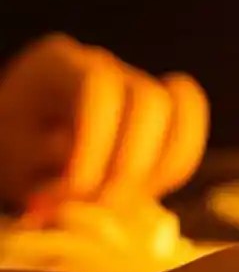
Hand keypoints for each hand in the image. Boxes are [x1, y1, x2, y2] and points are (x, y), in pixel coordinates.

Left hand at [0, 34, 207, 217]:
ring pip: (182, 116)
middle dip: (134, 162)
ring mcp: (138, 86)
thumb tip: (89, 185)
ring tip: (125, 204)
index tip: (79, 187)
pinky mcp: (160, 116)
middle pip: (151, 100)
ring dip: (160, 169)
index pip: (98, 87)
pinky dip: (173, 169)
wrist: (14, 142)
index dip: (97, 140)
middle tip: (106, 206)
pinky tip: (143, 194)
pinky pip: (187, 136)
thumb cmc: (8, 148)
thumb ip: (45, 167)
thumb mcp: (10, 156)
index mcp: (60, 66)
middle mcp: (107, 68)